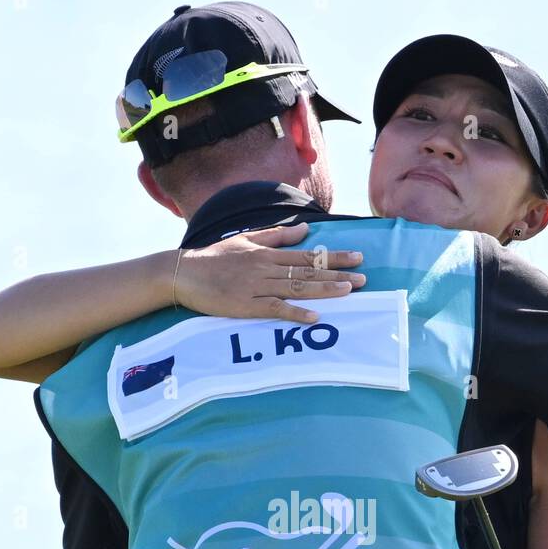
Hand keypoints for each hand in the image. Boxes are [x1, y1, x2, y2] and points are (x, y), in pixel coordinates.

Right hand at [173, 222, 365, 322]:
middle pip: (308, 272)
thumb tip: (305, 232)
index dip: (334, 257)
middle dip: (337, 275)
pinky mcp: (246, 305)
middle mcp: (266, 268)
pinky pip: (275, 309)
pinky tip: (314, 317)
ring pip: (297, 288)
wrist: (184, 273)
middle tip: (363, 278)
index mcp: (268, 254)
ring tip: (348, 292)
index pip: (308, 255)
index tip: (357, 257)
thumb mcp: (247, 240)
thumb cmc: (215, 257)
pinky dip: (295, 313)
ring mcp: (257, 287)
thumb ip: (277, 237)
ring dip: (323, 290)